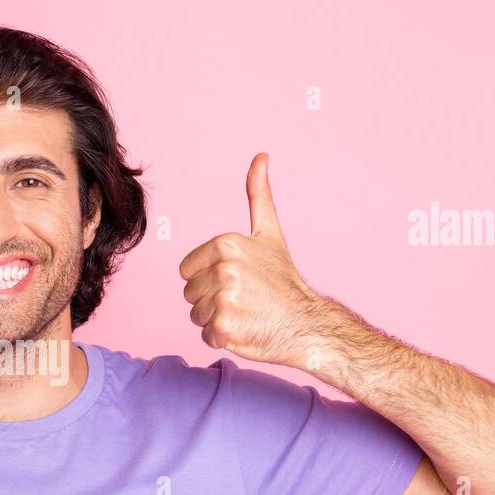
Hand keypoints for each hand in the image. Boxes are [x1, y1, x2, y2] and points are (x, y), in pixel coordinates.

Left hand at [179, 153, 321, 366]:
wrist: (307, 322)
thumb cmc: (284, 279)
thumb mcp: (269, 233)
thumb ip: (258, 195)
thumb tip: (260, 156)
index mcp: (226, 244)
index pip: (187, 270)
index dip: (208, 277)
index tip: (237, 279)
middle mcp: (223, 270)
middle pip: (190, 293)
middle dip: (211, 299)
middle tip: (244, 299)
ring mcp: (223, 300)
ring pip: (195, 315)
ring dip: (216, 319)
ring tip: (245, 313)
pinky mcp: (223, 328)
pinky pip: (206, 335)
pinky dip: (222, 337)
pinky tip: (245, 329)